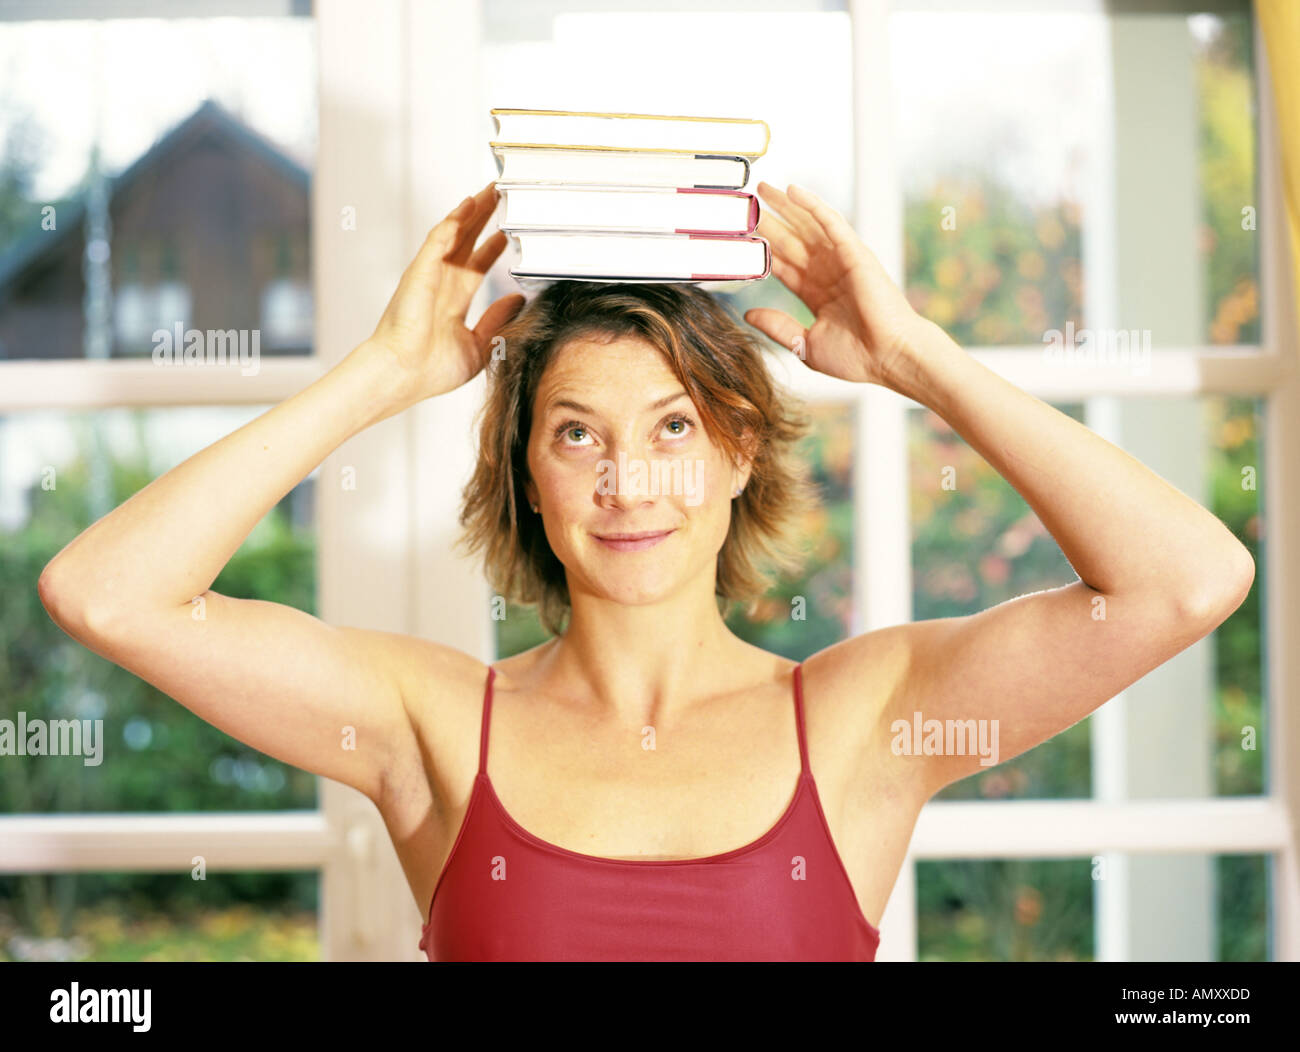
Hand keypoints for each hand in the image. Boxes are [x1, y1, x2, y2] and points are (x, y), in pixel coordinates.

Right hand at [365, 180, 524, 405]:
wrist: (404, 376)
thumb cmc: (431, 370)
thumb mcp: (479, 346)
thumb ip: (498, 321)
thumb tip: (518, 300)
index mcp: (453, 301)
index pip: (477, 266)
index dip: (493, 247)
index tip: (508, 233)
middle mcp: (442, 284)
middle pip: (466, 241)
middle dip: (484, 219)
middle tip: (501, 197)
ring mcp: (430, 276)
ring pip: (453, 234)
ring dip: (470, 212)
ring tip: (488, 191)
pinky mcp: (420, 272)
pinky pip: (436, 241)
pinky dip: (452, 222)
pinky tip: (466, 206)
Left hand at [744, 182, 924, 387]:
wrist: (888, 357)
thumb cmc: (856, 358)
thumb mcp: (804, 345)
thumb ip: (777, 327)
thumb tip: (748, 314)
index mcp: (816, 294)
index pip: (783, 265)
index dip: (764, 249)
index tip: (743, 236)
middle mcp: (828, 273)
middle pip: (791, 241)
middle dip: (771, 221)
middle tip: (748, 202)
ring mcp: (841, 261)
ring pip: (807, 226)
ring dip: (786, 207)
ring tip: (763, 189)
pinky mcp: (855, 252)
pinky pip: (831, 222)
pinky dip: (812, 205)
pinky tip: (792, 190)